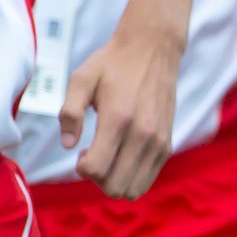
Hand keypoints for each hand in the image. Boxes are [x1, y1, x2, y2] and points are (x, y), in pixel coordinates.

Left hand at [58, 17, 182, 198]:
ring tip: (110, 156)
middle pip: (115, 186)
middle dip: (97, 178)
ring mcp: (159, 139)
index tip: (80, 150)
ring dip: (115, 180)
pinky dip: (132, 176)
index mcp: (118, 118)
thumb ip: (69, 111)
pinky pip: (148, 179)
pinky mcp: (168, 141)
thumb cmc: (113, 62)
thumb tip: (68, 144)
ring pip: (133, 188)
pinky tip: (124, 153)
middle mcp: (143, 133)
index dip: (80, 167)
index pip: (95, 169)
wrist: (154, 47)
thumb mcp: (81, 78)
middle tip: (94, 155)